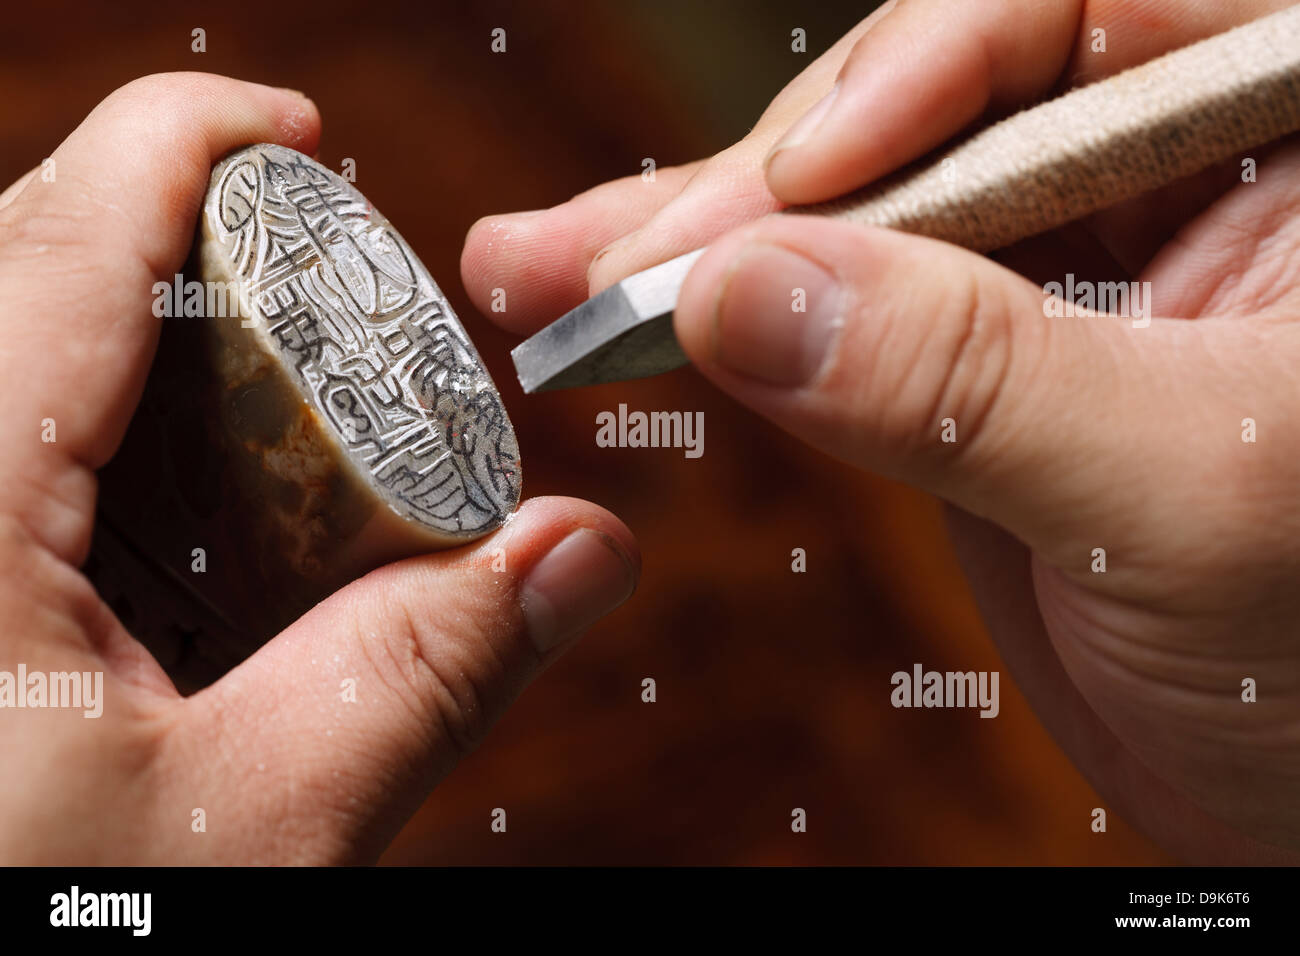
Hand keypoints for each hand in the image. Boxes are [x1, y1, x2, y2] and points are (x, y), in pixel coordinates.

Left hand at [0, 72, 638, 862]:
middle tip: (321, 332)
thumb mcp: (244, 829)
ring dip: (142, 375)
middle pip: (33, 276)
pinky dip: (88, 460)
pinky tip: (159, 547)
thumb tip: (587, 552)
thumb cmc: (31, 935)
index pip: (69, 226)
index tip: (305, 134)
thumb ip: (427, 667)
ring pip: (5, 365)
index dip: (199, 137)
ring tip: (254, 448)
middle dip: (192, 269)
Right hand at [462, 0, 1299, 860]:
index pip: (1070, 22)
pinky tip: (615, 319)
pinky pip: (838, 319)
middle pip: (927, 114)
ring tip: (547, 271)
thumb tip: (745, 291)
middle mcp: (1165, 177)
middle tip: (606, 259)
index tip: (798, 183)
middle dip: (755, 191)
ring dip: (693, 248)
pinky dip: (729, 329)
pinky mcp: (979, 365)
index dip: (915, 70)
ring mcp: (1060, 271)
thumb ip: (970, 377)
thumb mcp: (1183, 492)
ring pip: (856, 219)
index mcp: (1276, 137)